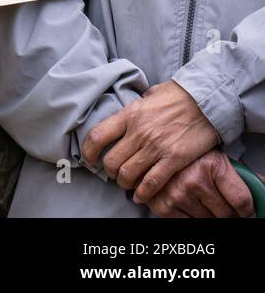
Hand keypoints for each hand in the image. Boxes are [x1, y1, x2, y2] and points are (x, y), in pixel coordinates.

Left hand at [82, 80, 218, 203]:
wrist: (206, 99)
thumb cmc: (176, 96)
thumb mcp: (147, 97)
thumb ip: (133, 111)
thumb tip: (124, 118)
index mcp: (129, 115)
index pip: (97, 136)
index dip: (88, 152)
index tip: (89, 160)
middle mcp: (138, 132)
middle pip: (111, 161)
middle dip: (109, 172)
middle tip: (113, 174)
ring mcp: (156, 147)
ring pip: (128, 174)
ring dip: (125, 183)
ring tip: (127, 183)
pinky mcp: (174, 159)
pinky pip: (152, 182)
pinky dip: (144, 193)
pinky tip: (141, 196)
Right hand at [146, 151, 253, 217]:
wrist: (151, 152)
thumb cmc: (188, 156)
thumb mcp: (217, 159)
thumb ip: (241, 175)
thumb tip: (263, 185)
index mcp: (211, 165)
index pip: (243, 202)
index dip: (246, 209)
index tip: (243, 209)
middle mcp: (194, 180)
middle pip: (227, 214)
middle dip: (227, 212)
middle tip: (220, 202)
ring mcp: (177, 194)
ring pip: (209, 221)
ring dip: (209, 214)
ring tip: (201, 200)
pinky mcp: (163, 206)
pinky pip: (189, 223)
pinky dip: (192, 217)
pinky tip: (189, 203)